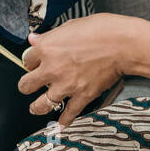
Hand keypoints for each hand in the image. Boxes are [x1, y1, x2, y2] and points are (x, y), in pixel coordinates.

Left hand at [18, 13, 132, 126]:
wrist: (122, 44)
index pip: (27, 60)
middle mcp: (51, 69)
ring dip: (37, 107)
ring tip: (35, 108)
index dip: (31, 62)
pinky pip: (68, 113)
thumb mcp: (70, 25)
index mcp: (46, 48)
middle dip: (26, 85)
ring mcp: (66, 85)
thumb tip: (34, 39)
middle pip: (26, 85)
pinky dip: (64, 121)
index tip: (34, 63)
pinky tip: (60, 125)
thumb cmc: (100, 30)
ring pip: (41, 104)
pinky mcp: (82, 96)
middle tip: (29, 86)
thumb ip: (50, 36)